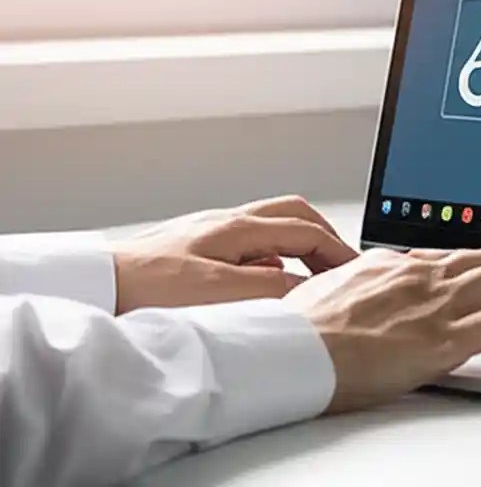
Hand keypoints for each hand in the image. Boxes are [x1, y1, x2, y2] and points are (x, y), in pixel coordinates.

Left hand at [111, 195, 356, 313]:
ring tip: (309, 278)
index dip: (338, 252)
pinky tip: (263, 286)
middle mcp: (225, 223)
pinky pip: (247, 247)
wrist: (95, 288)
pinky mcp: (192, 251)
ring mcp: (208, 235)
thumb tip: (310, 290)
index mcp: (237, 227)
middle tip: (340, 265)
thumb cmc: (145, 289)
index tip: (356, 273)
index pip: (307, 229)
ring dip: (298, 248)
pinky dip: (270, 260)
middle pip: (292, 215)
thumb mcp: (221, 294)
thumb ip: (274, 289)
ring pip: (270, 229)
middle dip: (324, 237)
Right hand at [283, 247, 480, 413]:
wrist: (288, 351)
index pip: (451, 258)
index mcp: (393, 264)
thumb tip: (356, 294)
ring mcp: (437, 304)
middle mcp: (421, 275)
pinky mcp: (447, 340)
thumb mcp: (327, 292)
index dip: (477, 275)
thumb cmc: (297, 331)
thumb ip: (356, 288)